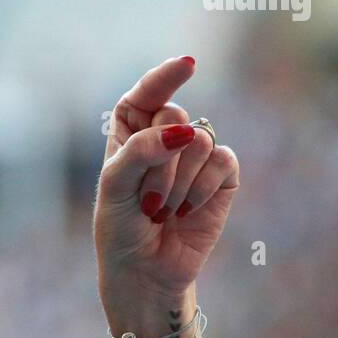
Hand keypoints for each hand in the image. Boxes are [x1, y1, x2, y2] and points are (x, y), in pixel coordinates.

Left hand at [93, 56, 239, 298]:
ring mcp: (196, 156)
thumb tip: (185, 131)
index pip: (147, 94)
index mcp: (131, 132)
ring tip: (162, 209)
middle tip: (146, 197)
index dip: (165, 78)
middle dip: (158, 160)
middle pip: (174, 116)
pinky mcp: (223, 178)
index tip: (188, 65)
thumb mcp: (113, 186)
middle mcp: (165, 137)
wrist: (144, 271)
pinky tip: (186, 212)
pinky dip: (202, 189)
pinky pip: (223, 161)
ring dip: (177, 181)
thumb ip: (140, 151)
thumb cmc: (120, 227)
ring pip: (199, 140)